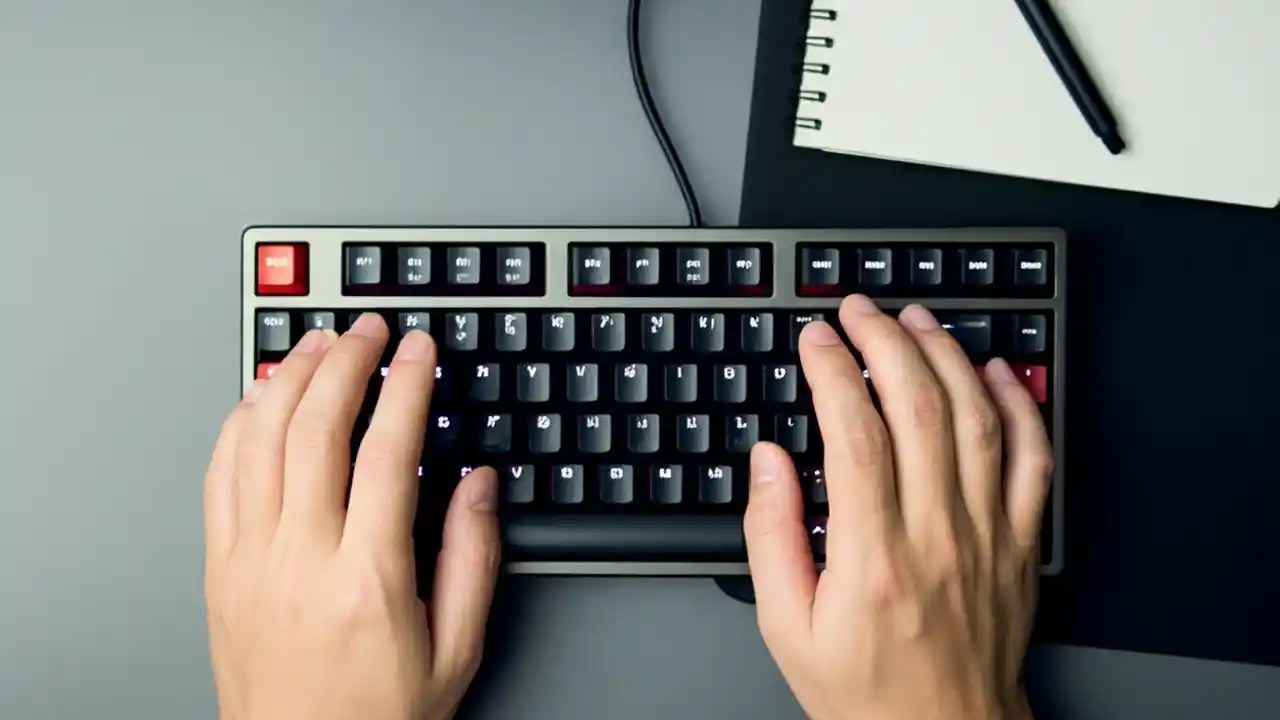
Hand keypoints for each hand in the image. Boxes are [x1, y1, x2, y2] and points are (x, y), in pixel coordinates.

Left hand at [203, 314, 499, 719]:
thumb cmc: (374, 718)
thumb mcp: (455, 650)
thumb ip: (472, 559)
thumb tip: (478, 485)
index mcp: (366, 579)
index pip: (384, 453)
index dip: (404, 387)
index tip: (417, 350)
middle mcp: (299, 560)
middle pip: (313, 430)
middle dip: (344, 362)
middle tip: (368, 330)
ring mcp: (249, 561)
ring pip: (258, 442)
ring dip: (288, 379)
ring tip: (316, 344)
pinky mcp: (219, 569)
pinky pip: (218, 477)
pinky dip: (237, 425)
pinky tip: (259, 399)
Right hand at [745, 295, 1051, 719]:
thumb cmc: (866, 690)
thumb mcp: (787, 625)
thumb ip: (772, 535)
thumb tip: (770, 461)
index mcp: (872, 557)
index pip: (856, 434)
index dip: (834, 371)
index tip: (816, 339)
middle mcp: (937, 536)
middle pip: (919, 408)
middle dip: (885, 341)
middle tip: (858, 311)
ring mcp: (988, 535)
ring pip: (977, 419)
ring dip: (945, 355)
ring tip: (915, 320)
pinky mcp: (1021, 543)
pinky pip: (1034, 459)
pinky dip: (1019, 405)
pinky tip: (995, 370)